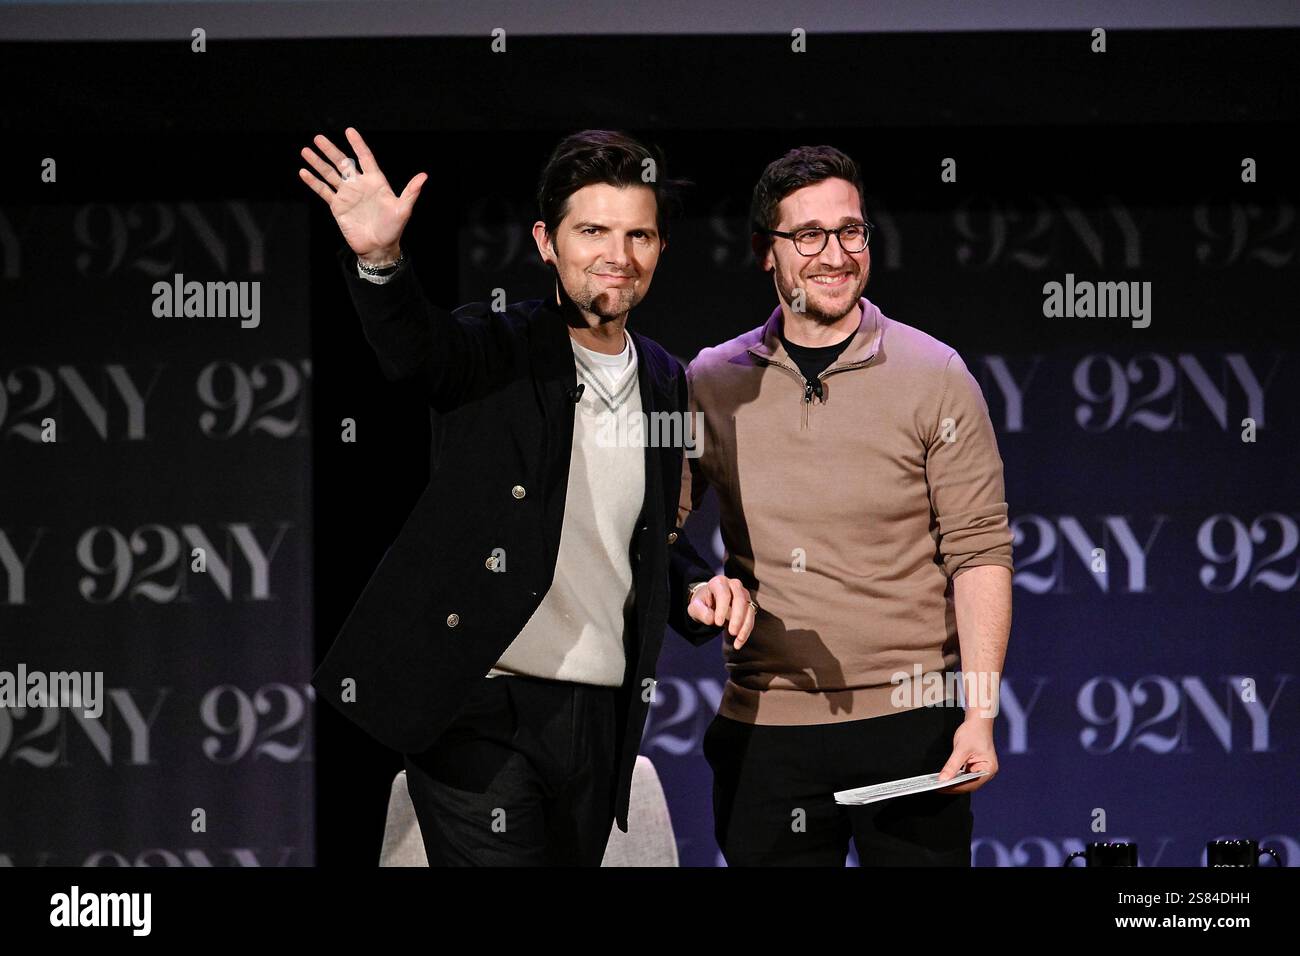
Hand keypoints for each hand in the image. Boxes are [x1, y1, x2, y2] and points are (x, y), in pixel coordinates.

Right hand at [298, 127, 426, 260]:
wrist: (378, 248)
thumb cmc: (393, 229)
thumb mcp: (403, 210)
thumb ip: (411, 192)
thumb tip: (424, 176)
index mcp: (375, 181)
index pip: (365, 158)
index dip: (358, 145)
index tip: (349, 131)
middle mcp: (359, 184)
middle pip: (342, 162)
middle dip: (331, 150)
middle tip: (318, 137)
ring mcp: (347, 194)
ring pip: (330, 174)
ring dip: (318, 163)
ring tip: (306, 150)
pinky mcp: (337, 206)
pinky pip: (323, 191)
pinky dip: (313, 182)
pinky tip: (303, 172)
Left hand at [687, 575, 755, 647]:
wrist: (709, 603)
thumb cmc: (702, 604)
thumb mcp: (694, 607)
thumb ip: (700, 611)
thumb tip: (712, 619)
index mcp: (719, 582)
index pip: (724, 594)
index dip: (722, 609)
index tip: (718, 623)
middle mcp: (733, 585)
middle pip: (740, 599)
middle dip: (737, 617)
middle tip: (732, 632)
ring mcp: (743, 594)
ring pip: (749, 609)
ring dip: (745, 626)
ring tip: (737, 641)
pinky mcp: (748, 605)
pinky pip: (751, 618)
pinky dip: (746, 631)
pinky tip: (739, 642)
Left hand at [936, 715, 997, 792]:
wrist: (977, 722)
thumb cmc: (974, 732)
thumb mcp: (961, 749)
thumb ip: (952, 766)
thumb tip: (943, 779)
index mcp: (988, 769)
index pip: (971, 784)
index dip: (956, 787)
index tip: (942, 789)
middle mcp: (986, 772)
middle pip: (968, 784)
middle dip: (954, 786)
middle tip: (938, 787)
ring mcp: (980, 770)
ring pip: (965, 781)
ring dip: (953, 783)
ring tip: (939, 784)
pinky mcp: (974, 767)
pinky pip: (963, 775)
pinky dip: (955, 777)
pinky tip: (945, 777)